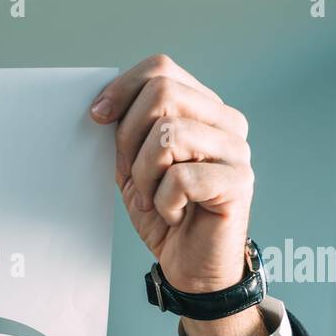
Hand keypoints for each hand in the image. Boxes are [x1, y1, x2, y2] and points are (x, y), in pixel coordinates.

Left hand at [90, 55, 265, 335]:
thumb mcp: (135, 166)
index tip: (97, 118)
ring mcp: (236, 150)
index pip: (161, 69)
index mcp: (202, 109)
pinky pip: (180, 178)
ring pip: (168, 135)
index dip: (122, 89)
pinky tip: (175, 214)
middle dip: (128, 137)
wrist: (191, 266)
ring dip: (145, 175)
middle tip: (130, 175)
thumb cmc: (164, 214)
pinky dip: (164, 203)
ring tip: (155, 198)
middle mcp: (226, 122)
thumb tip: (101, 107)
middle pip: (162, 93)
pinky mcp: (238, 183)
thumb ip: (127, 131)